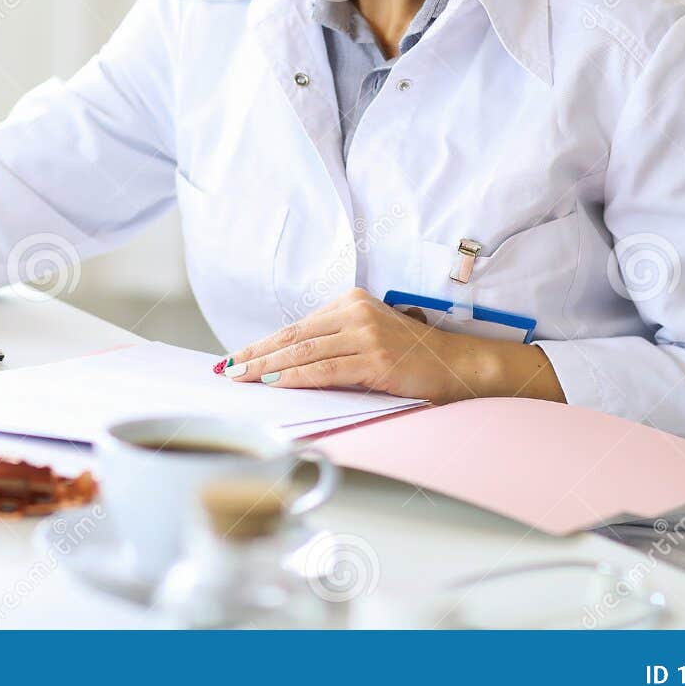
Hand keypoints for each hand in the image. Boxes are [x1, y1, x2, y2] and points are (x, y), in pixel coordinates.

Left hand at [224, 287, 564, 403]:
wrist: (458, 365)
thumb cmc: (413, 357)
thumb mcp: (370, 339)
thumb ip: (335, 343)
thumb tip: (286, 363)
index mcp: (352, 302)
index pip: (297, 327)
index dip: (263, 344)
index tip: (235, 358)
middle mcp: (356, 313)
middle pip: (293, 337)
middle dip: (255, 355)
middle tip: (226, 369)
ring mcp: (365, 335)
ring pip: (303, 353)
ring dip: (266, 368)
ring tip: (240, 378)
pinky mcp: (374, 360)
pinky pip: (324, 369)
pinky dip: (294, 377)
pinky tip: (272, 383)